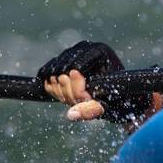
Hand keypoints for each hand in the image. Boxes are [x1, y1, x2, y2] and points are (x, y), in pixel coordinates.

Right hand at [38, 40, 154, 124]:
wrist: (116, 94)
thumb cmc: (117, 98)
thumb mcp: (108, 105)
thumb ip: (92, 109)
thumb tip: (71, 115)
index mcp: (99, 52)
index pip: (76, 68)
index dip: (78, 90)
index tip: (87, 101)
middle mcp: (83, 47)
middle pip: (62, 72)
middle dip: (69, 94)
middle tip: (82, 103)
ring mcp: (70, 52)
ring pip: (52, 74)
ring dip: (61, 93)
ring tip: (76, 100)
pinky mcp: (59, 59)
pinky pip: (45, 73)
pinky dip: (52, 88)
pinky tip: (65, 95)